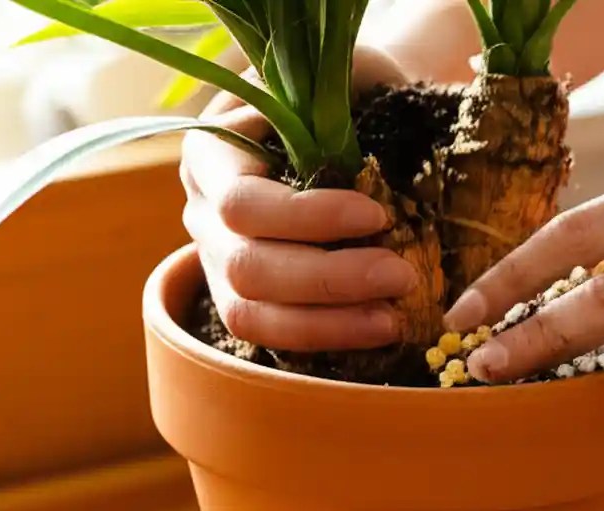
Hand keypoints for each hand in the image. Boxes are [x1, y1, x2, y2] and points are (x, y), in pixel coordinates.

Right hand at [180, 47, 415, 351]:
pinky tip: (379, 330)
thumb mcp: (343, 80)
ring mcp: (215, 260)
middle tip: (403, 275)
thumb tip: (377, 163)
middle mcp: (200, 211)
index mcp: (211, 151)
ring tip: (394, 318)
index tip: (378, 216)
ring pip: (250, 312)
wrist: (345, 113)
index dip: (309, 219)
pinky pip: (271, 335)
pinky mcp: (243, 297)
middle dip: (329, 279)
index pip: (240, 203)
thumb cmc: (348, 93)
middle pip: (246, 267)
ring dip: (327, 322)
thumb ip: (344, 111)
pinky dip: (326, 337)